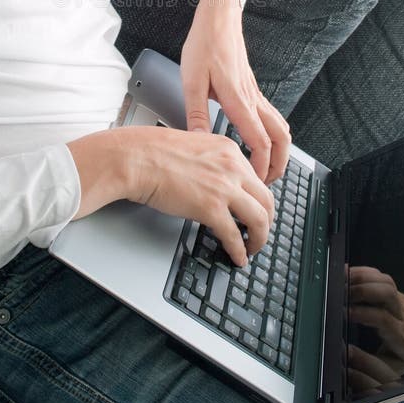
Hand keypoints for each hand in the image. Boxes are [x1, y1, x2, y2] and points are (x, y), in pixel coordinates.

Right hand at [67, 124, 273, 265]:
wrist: (136, 158)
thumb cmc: (152, 151)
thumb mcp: (193, 145)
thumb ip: (210, 161)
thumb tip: (213, 181)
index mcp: (228, 150)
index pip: (257, 179)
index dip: (259, 199)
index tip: (256, 210)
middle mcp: (233, 167)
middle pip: (266, 199)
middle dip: (267, 221)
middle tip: (260, 232)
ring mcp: (224, 188)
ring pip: (259, 219)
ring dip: (260, 238)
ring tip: (253, 248)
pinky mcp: (211, 209)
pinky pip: (234, 236)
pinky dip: (240, 251)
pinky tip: (237, 257)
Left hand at [180, 0, 290, 183]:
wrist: (219, 18)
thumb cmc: (205, 44)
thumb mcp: (191, 80)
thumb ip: (195, 113)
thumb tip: (197, 141)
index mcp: (238, 99)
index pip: (259, 141)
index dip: (261, 166)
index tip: (255, 182)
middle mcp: (253, 98)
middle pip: (281, 137)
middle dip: (279, 163)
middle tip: (267, 183)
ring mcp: (256, 93)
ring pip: (281, 127)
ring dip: (279, 150)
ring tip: (265, 168)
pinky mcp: (253, 88)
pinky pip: (272, 116)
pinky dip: (273, 135)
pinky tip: (258, 141)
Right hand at [347, 266, 403, 384]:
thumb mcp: (396, 366)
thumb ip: (374, 364)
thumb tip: (348, 355)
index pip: (384, 320)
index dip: (365, 314)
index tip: (347, 313)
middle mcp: (402, 315)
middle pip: (387, 294)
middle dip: (362, 290)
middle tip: (341, 294)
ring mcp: (399, 299)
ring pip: (384, 282)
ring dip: (361, 278)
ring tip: (341, 283)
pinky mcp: (393, 288)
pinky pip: (379, 276)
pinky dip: (362, 273)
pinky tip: (348, 276)